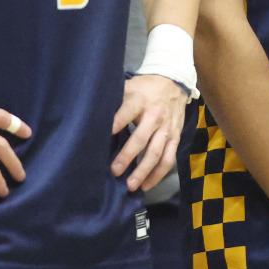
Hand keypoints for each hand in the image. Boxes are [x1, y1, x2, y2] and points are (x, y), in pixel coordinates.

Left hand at [111, 75, 185, 190]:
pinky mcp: (176, 137)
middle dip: (127, 156)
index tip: (106, 134)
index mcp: (140, 101)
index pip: (127, 112)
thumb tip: (92, 116)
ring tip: (131, 185)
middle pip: (141, 138)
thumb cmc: (144, 88)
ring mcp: (166, 129)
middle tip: (114, 171)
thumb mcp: (129, 87)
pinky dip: (158, 174)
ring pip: (156, 153)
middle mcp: (154, 116)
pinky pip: (168, 159)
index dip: (117, 122)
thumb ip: (116, 101)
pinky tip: (147, 185)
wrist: (174, 83)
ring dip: (143, 171)